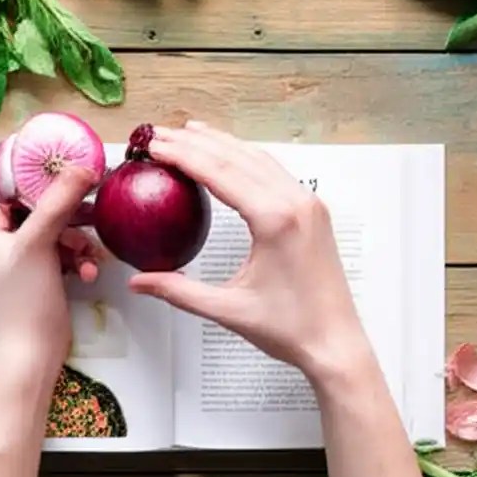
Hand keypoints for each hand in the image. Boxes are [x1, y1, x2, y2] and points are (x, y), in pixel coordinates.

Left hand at [0, 166, 100, 365]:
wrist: (35, 350)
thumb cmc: (24, 299)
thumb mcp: (39, 243)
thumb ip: (58, 202)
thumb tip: (81, 167)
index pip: (15, 186)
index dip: (44, 177)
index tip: (74, 169)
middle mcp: (3, 237)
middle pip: (43, 205)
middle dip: (70, 215)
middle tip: (92, 212)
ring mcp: (25, 254)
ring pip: (60, 228)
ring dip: (79, 241)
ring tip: (89, 256)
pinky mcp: (44, 270)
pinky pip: (67, 250)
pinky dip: (80, 258)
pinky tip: (88, 272)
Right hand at [127, 122, 368, 378]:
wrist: (336, 343)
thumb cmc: (291, 329)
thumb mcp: (227, 309)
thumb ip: (178, 291)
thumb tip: (139, 282)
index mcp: (276, 220)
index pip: (220, 173)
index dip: (183, 155)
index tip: (156, 145)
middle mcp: (296, 203)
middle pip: (237, 157)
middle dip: (196, 142)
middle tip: (162, 134)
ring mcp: (309, 204)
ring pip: (258, 158)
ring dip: (222, 143)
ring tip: (190, 132)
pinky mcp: (313, 212)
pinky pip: (275, 172)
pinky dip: (246, 158)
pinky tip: (230, 157)